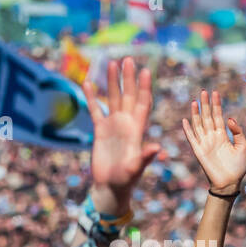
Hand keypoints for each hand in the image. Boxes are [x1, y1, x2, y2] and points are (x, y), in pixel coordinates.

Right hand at [82, 58, 164, 212]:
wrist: (111, 187)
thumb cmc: (126, 181)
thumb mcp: (136, 168)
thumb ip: (145, 157)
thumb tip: (157, 147)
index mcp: (137, 130)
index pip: (143, 104)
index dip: (144, 87)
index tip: (146, 70)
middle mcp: (126, 124)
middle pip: (129, 96)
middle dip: (129, 78)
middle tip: (129, 59)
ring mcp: (113, 126)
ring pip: (113, 98)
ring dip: (113, 82)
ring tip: (111, 63)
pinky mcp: (100, 131)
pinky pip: (95, 110)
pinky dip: (92, 97)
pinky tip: (88, 82)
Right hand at [181, 89, 245, 192]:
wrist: (230, 183)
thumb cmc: (238, 166)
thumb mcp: (243, 147)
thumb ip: (238, 132)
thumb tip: (229, 118)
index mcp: (223, 135)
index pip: (218, 116)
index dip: (217, 104)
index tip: (215, 92)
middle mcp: (212, 137)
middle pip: (207, 117)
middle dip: (206, 104)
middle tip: (204, 91)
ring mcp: (205, 143)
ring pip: (198, 124)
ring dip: (196, 113)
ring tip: (195, 101)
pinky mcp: (198, 151)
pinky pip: (192, 138)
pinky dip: (188, 129)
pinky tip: (185, 120)